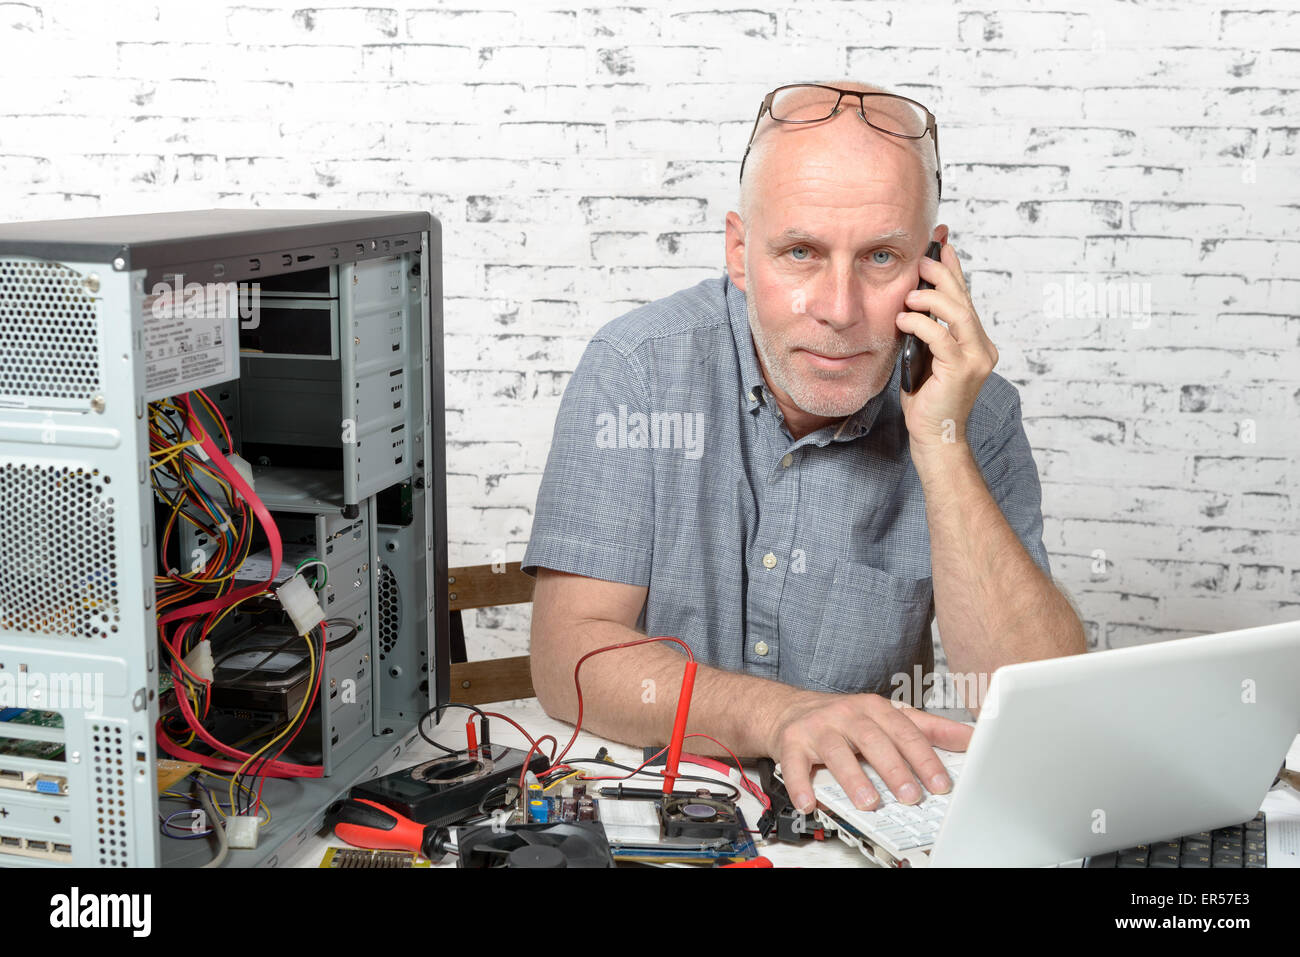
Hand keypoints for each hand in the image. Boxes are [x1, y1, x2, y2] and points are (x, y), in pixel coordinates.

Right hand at [768, 691, 973, 814]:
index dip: (924, 758)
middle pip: (873, 740)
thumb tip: (969, 738)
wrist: (788, 710)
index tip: (941, 783)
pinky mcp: (791, 742)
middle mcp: (847, 715)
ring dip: (853, 779)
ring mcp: (818, 727)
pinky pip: (795, 764)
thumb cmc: (842, 719)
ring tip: (869, 802)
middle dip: (894, 769)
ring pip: (836, 751)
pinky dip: (801, 785)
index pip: (905, 731)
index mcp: (874, 709)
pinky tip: (810, 802)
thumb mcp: (886, 716)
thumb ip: (927, 727)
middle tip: (911, 795)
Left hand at [895, 244, 998, 453]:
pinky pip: (941, 337)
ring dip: (932, 297)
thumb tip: (912, 301)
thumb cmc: (927, 400)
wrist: (935, 437)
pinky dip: (921, 324)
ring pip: (958, 313)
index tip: (941, 244)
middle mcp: (982, 347)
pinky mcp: (962, 370)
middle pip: (964, 299)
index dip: (954, 269)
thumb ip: (927, 333)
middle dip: (943, 274)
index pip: (965, 297)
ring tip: (909, 293)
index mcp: (976, 342)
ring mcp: (976, 359)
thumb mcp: (925, 357)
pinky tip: (904, 319)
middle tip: (923, 259)